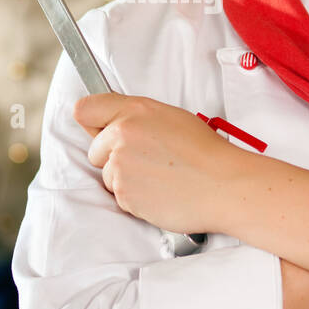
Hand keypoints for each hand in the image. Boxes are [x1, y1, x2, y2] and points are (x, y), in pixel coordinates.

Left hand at [73, 94, 239, 234]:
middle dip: (113, 157)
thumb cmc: (204, 152)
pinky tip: (160, 191)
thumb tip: (110, 126)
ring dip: (126, 179)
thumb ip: (135, 117)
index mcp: (134, 111)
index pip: (85, 110)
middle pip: (95, 150)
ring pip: (108, 175)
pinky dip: (136, 198)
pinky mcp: (124, 194)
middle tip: (148, 161)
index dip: (93, 124)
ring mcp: (120, 166)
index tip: (100, 131)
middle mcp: (121, 135)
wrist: (223, 185)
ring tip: (160, 177)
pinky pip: (120, 197)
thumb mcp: (171, 117)